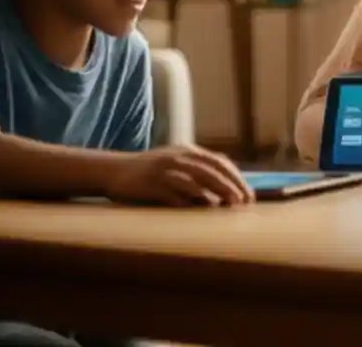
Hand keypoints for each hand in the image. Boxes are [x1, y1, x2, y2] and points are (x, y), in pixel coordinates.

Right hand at [105, 145, 254, 206]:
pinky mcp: (150, 184)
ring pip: (196, 180)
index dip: (236, 178)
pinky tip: (201, 210)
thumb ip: (197, 170)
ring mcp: (164, 170)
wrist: (113, 170)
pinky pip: (173, 193)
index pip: (220, 162)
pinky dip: (189, 201)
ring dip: (215, 193)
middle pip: (211, 170)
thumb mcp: (175, 163)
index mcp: (187, 151)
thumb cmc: (149, 172)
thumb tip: (227, 186)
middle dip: (230, 186)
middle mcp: (178, 158)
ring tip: (228, 206)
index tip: (248, 194)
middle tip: (243, 203)